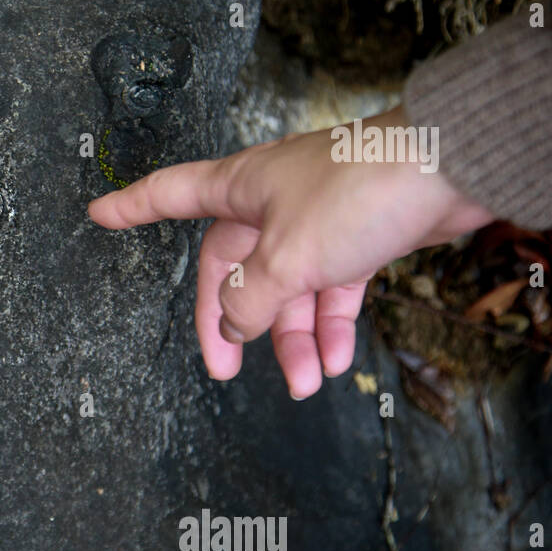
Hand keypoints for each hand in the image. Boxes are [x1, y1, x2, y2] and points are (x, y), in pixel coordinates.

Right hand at [87, 106, 494, 398]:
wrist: (452, 168)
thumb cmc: (362, 189)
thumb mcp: (288, 257)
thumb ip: (249, 300)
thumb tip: (232, 326)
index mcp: (239, 189)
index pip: (167, 195)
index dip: (130, 207)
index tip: (98, 213)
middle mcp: (271, 204)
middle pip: (232, 270)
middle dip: (232, 322)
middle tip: (226, 368)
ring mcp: (315, 222)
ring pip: (286, 291)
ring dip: (292, 340)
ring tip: (303, 383)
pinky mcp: (358, 238)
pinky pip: (330, 293)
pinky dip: (329, 328)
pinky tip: (333, 361)